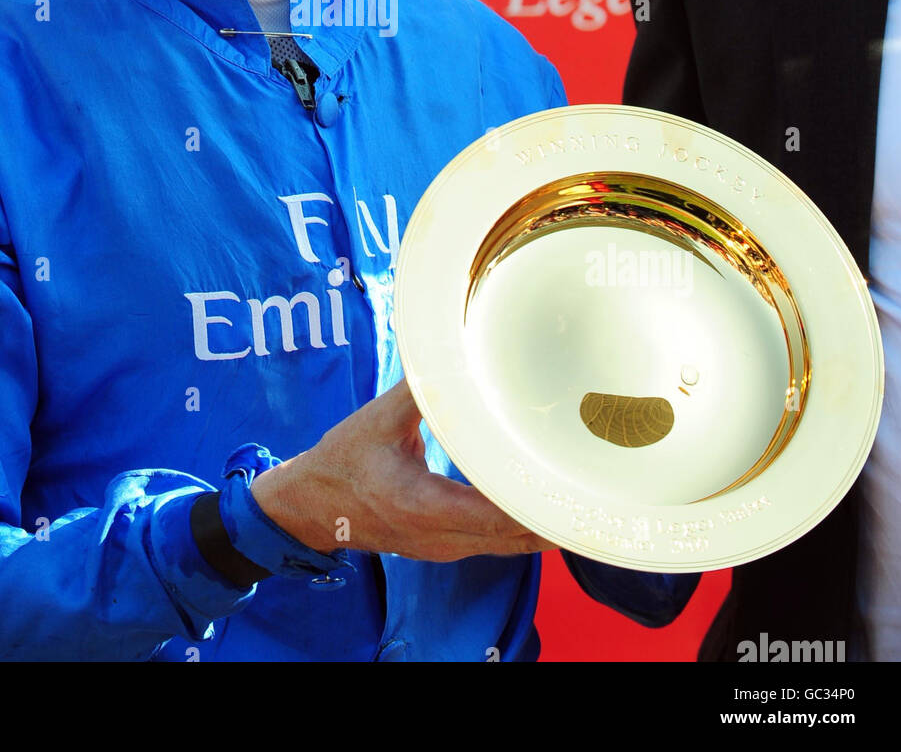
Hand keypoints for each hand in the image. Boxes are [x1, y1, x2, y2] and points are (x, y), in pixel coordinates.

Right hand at [250, 379, 558, 561]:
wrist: (309, 509)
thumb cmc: (342, 462)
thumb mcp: (376, 420)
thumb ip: (421, 390)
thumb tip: (451, 351)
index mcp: (421, 504)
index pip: (494, 515)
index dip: (535, 503)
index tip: (568, 480)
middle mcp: (439, 537)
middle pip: (515, 536)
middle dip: (554, 511)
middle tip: (591, 475)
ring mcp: (445, 549)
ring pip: (511, 545)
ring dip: (544, 520)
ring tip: (578, 485)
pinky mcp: (447, 547)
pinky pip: (498, 543)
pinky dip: (524, 524)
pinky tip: (542, 497)